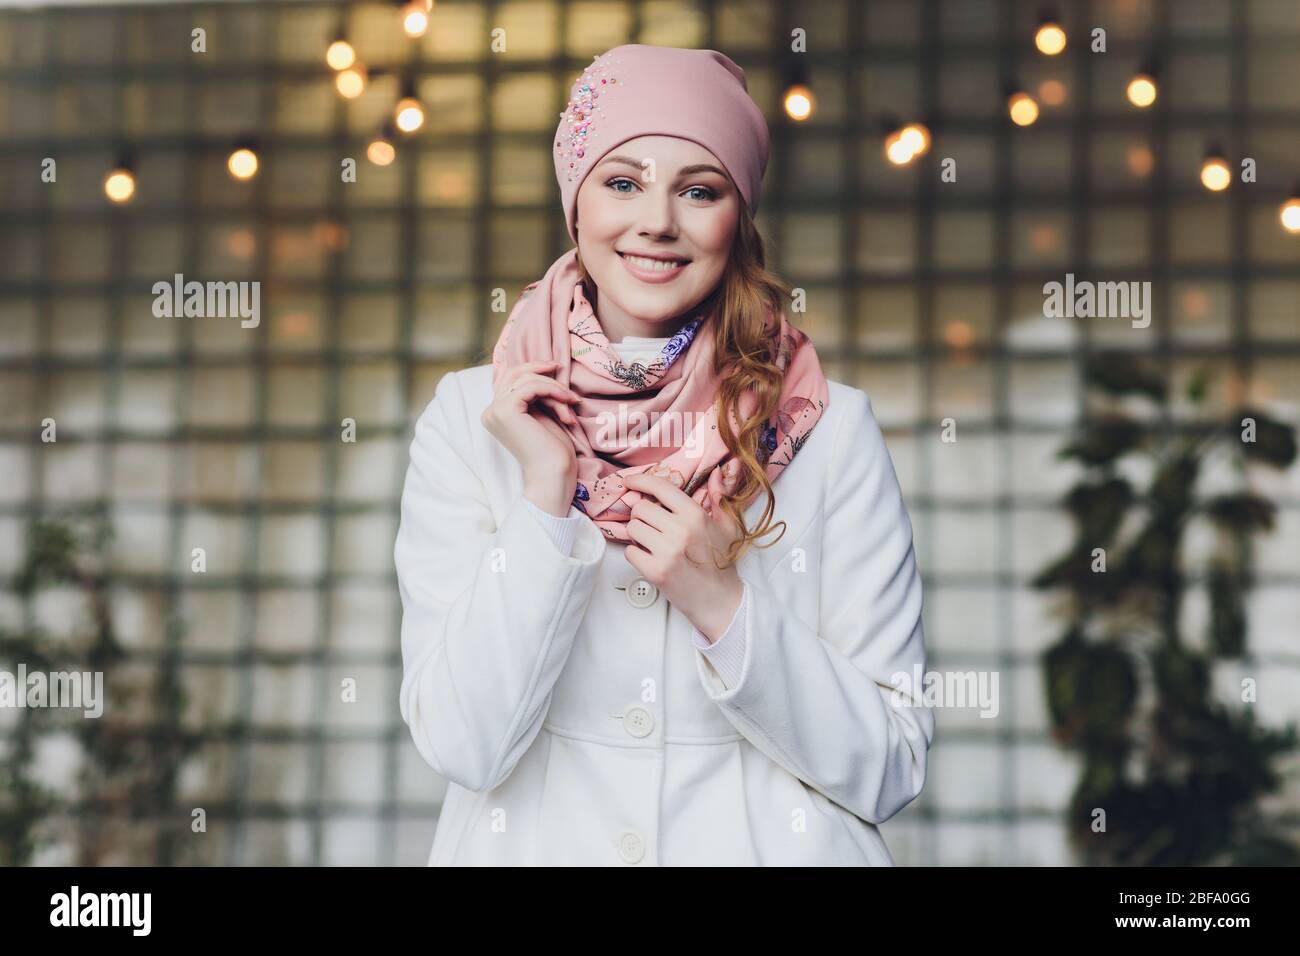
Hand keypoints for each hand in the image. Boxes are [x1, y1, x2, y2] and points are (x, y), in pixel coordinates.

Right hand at [482, 361, 580, 512]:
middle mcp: (490, 411)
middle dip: (544, 373)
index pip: (512, 379)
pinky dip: (553, 390)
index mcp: (496, 413)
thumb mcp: (542, 413)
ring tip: (571, 403)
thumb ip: (536, 393)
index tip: (558, 373)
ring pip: (526, 377)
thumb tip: (543, 365)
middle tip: (564, 377)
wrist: (553, 474)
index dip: (536, 372)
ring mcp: (494, 411)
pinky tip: (567, 402)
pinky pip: (531, 386)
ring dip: (554, 388)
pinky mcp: (505, 410)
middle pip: (515, 373)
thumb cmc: (552, 450)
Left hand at [622, 472, 744, 642]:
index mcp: (695, 514)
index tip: (630, 482)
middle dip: (642, 517)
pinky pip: (629, 552)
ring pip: (632, 528)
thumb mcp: (727, 526)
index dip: (640, 481)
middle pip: (640, 508)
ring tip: (654, 544)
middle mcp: (680, 530)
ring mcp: (667, 551)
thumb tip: (717, 472)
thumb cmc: (722, 563)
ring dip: (638, 535)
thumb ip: (719, 498)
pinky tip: (651, 559)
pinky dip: (636, 555)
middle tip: (654, 528)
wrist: (720, 601)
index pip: (660, 487)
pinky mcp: (656, 571)